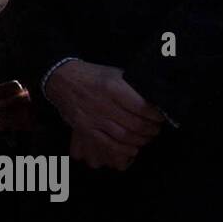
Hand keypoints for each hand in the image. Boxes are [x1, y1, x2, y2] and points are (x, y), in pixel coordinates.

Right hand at [46, 60, 163, 169]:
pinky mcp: (85, 128)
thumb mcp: (114, 73)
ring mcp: (93, 118)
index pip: (142, 107)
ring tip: (146, 137)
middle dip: (151, 129)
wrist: (62, 79)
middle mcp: (103, 103)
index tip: (161, 117)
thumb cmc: (92, 75)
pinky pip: (108, 144)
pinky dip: (124, 149)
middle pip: (135, 124)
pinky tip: (133, 148)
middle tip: (156, 129)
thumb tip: (154, 98)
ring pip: (124, 136)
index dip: (156, 115)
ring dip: (140, 140)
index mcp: (112, 87)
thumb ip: (132, 86)